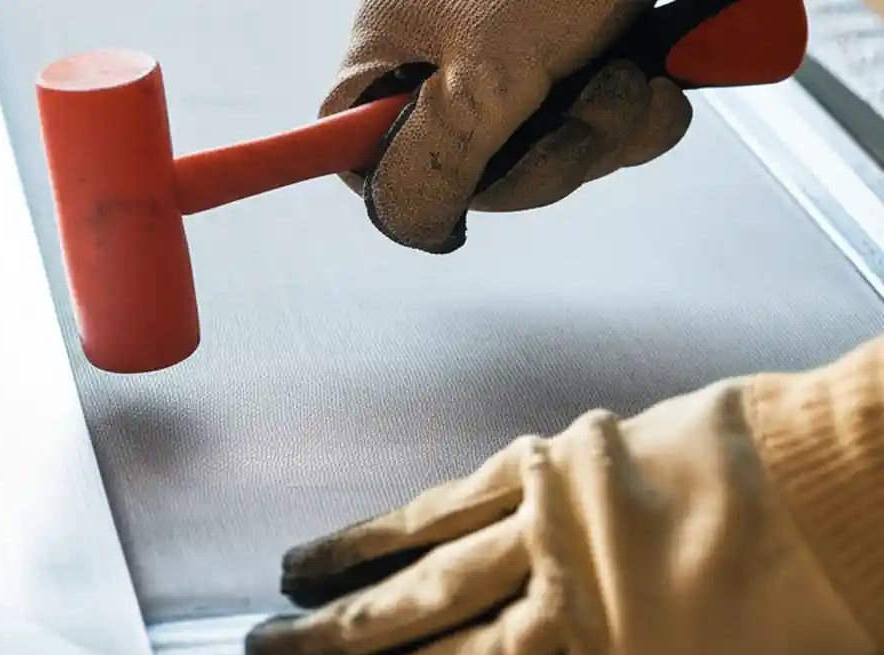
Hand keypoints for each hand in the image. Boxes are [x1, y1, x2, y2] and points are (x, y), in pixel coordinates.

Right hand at [244, 344, 883, 654]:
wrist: (844, 485)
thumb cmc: (805, 606)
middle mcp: (570, 626)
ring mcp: (550, 541)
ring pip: (423, 591)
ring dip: (343, 615)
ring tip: (281, 629)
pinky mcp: (544, 471)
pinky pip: (445, 511)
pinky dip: (378, 536)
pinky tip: (331, 554)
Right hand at [323, 0, 692, 252]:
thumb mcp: (486, 72)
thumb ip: (434, 159)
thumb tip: (402, 222)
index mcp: (394, 64)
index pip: (367, 159)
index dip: (421, 187)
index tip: (479, 178)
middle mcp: (447, 72)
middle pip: (481, 177)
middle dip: (552, 159)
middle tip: (587, 105)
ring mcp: (516, 71)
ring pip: (552, 158)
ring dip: (607, 132)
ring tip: (627, 76)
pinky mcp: (579, 66)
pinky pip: (603, 132)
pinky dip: (640, 117)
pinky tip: (655, 81)